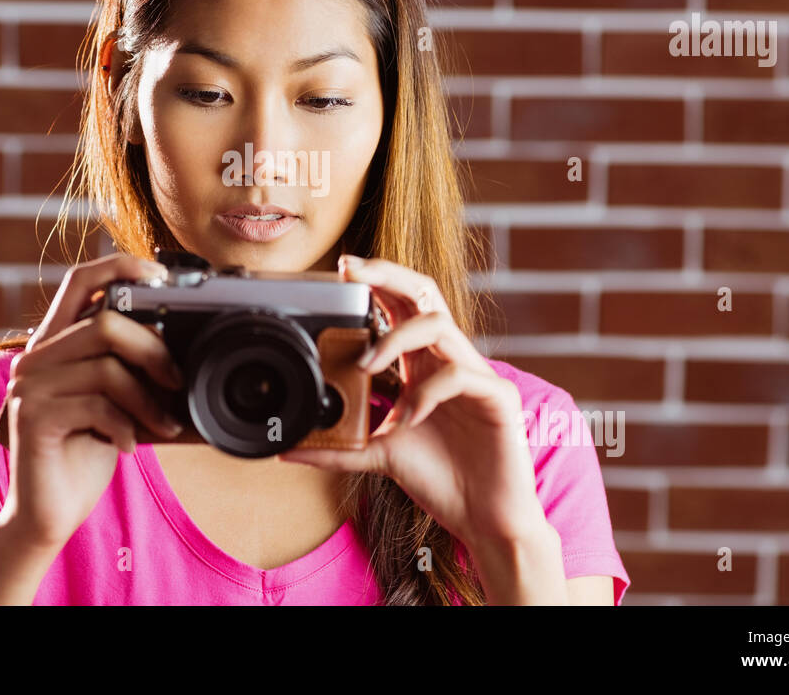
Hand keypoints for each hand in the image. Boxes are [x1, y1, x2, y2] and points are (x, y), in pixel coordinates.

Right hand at [0, 252, 185, 551]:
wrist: (49, 513)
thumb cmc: (87, 451)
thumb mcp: (118, 402)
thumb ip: (135, 370)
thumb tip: (188, 353)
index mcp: (55, 343)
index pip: (81, 280)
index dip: (121, 265)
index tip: (163, 276)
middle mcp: (35, 357)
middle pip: (105, 323)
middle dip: (154, 349)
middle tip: (178, 380)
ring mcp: (29, 386)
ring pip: (107, 367)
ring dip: (148, 399)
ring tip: (164, 425)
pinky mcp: (32, 417)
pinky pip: (97, 405)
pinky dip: (126, 426)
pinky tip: (127, 445)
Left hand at [277, 254, 550, 552]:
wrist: (484, 518)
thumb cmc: (441, 478)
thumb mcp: (378, 456)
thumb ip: (337, 447)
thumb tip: (289, 448)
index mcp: (424, 365)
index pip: (402, 305)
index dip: (376, 280)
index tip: (341, 270)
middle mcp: (449, 360)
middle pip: (425, 293)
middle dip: (388, 274)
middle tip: (351, 272)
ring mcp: (476, 375)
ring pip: (439, 325)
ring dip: (396, 340)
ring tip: (367, 367)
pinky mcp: (499, 397)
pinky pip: (459, 375)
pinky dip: (426, 393)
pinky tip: (408, 419)